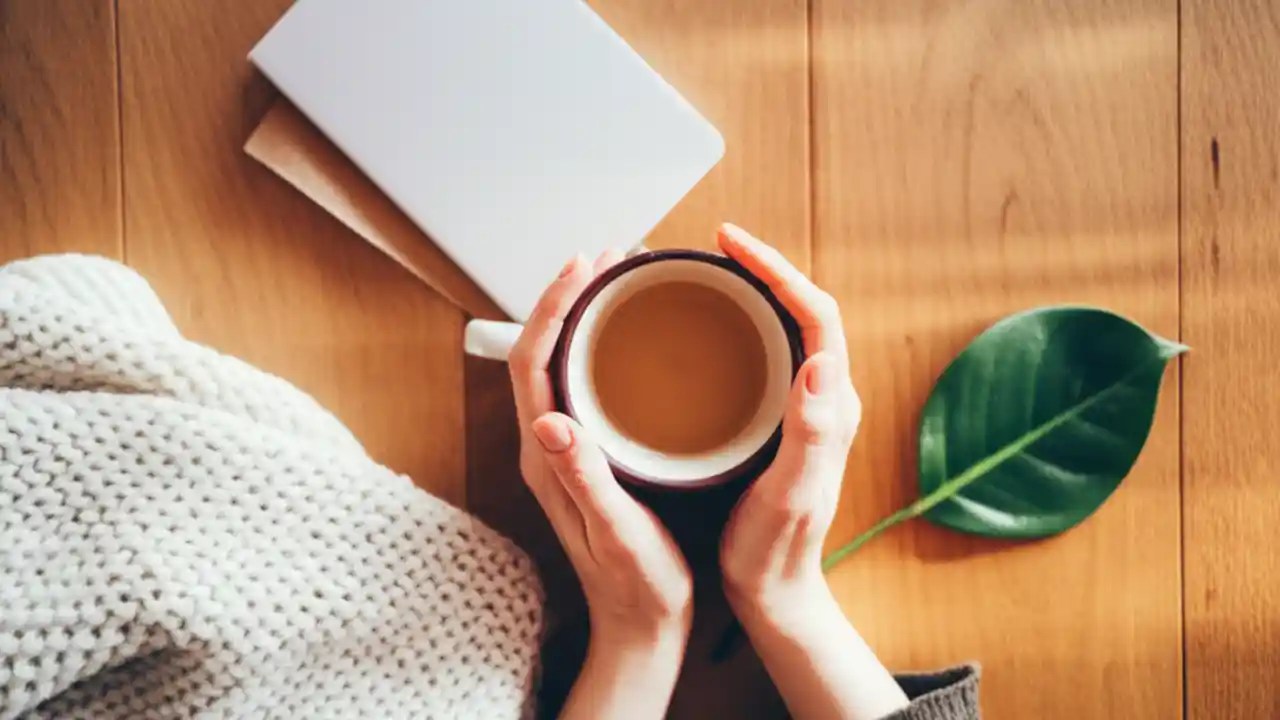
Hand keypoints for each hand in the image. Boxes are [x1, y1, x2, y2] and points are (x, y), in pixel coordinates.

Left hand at [508, 252, 691, 718]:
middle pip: (542, 350)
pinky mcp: (590, 456)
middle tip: (607, 257)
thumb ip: (585, 478)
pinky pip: (583, 384)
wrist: (642, 626)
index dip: (553, 306)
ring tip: (616, 281)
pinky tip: (629, 339)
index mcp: (550, 455)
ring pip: (561, 363)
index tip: (586, 267)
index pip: (534, 361)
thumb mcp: (616, 532)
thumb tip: (550, 418)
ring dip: (581, 316)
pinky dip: (599, 346)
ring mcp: (568, 449)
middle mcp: (550, 445)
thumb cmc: (637, 585)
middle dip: (567, 296)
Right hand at [716, 224, 907, 719]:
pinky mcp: (781, 423)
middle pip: (803, 310)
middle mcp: (825, 399)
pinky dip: (742, 326)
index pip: (817, 313)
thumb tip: (821, 360)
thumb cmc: (774, 551)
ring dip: (754, 292)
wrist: (773, 594)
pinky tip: (708, 328)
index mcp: (831, 406)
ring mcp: (805, 410)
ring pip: (785, 329)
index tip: (731, 244)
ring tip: (710, 270)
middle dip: (765, 268)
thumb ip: (810, 432)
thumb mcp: (790, 495)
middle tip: (716, 245)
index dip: (777, 269)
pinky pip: (768, 355)